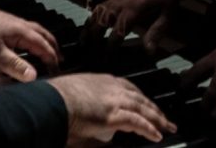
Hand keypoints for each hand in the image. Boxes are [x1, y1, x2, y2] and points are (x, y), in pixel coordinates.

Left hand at [0, 0, 60, 81]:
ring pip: (35, 32)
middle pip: (44, 35)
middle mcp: (21, 25)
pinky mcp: (4, 25)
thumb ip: (15, 66)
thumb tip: (33, 76)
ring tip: (45, 52)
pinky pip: (24, 32)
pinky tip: (23, 47)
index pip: (45, 47)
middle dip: (53, 47)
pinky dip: (31, 40)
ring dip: (43, 42)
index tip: (56, 71)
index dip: (52, 60)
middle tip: (60, 59)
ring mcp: (12, 24)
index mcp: (23, 31)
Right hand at [51, 74, 173, 145]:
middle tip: (164, 117)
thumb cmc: (53, 101)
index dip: (139, 97)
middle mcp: (111, 87)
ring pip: (143, 109)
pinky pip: (137, 122)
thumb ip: (87, 105)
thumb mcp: (74, 97)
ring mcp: (114, 100)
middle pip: (140, 98)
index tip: (146, 103)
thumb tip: (90, 115)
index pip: (128, 88)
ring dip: (157, 119)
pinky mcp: (113, 115)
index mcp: (101, 81)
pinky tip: (157, 135)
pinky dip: (148, 129)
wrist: (49, 101)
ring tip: (166, 127)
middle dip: (153, 108)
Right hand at [90, 0, 178, 51]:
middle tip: (89, 51)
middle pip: (102, 21)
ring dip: (89, 27)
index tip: (107, 58)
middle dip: (94, 37)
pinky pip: (100, 6)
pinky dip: (92, 16)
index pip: (118, 31)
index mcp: (134, 9)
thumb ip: (157, 31)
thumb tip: (149, 51)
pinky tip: (88, 26)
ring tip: (82, 41)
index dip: (111, 45)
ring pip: (97, 12)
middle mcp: (122, 3)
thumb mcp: (168, 12)